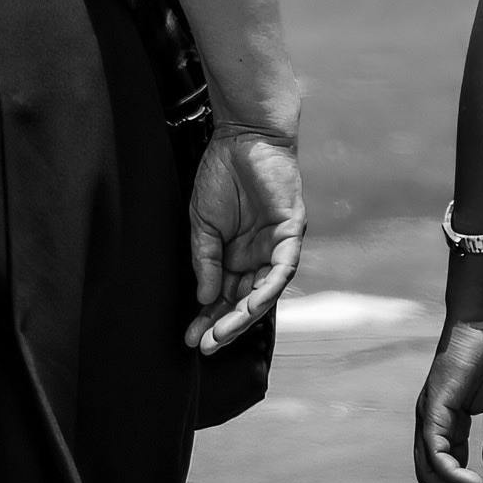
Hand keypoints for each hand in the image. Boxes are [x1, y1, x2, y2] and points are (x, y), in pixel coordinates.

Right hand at [187, 124, 303, 355]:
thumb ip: (205, 260)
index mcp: (236, 256)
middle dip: (226, 325)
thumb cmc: (220, 175)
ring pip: (265, 292)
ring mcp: (276, 246)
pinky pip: (284, 268)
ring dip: (245, 315)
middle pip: (245, 302)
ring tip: (223, 334)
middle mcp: (258, 257)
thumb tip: (204, 297)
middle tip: (207, 345)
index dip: (208, 319)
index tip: (191, 339)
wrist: (241, 136)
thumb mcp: (202, 224)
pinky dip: (269, 288)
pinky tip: (251, 306)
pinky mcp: (291, 232)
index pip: (224, 297)